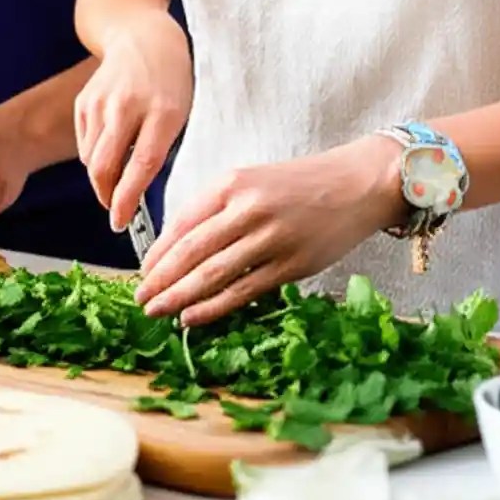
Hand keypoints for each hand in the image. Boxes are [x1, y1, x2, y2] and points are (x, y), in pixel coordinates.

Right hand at [75, 11, 191, 231]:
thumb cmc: (169, 81)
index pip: (142, 165)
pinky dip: (96, 154)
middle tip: (115, 211)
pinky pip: (85, 145)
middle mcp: (127, 106)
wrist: (141, 37)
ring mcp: (100, 102)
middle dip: (107, 197)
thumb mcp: (180, 112)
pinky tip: (112, 141)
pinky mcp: (83, 102)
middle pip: (105, 167)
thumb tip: (135, 192)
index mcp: (163, 110)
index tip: (121, 222)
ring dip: (103, 176)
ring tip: (121, 168)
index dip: (128, 199)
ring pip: (92, 160)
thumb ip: (160, 149)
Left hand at [134, 136, 406, 324]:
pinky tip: (191, 317)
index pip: (182, 224)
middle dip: (160, 279)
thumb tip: (174, 249)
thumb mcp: (250, 181)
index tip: (142, 273)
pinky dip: (214, 307)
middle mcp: (248, 209)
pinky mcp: (293, 264)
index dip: (157, 253)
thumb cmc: (299, 185)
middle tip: (140, 298)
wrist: (359, 183)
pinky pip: (244, 290)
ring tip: (157, 311)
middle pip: (191, 251)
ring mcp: (272, 238)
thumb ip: (214, 210)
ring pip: (213, 274)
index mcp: (231, 184)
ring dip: (179, 296)